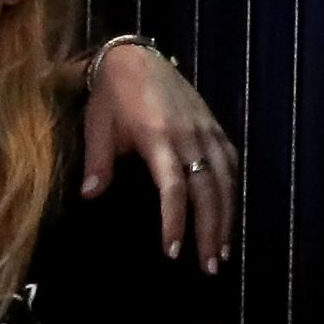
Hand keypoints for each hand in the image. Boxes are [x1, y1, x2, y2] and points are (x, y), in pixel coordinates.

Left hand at [81, 42, 237, 271]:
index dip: (175, 223)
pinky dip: (233, 192)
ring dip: (226, 219)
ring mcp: (207, 132)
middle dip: (210, 232)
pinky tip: (230, 214)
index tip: (173, 252)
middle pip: (208, 192)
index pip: (173, 190)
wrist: (134, 57)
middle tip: (210, 267)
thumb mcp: (97, 127)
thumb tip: (90, 196)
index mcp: (158, 139)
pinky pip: (231, 164)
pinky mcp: (215, 127)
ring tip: (222, 252)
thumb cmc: (111, 95)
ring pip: (225, 182)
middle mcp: (189, 138)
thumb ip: (98, 162)